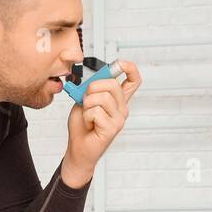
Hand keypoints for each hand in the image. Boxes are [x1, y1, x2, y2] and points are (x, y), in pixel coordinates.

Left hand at [63, 58, 140, 183]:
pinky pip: (95, 112)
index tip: (120, 63)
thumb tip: (99, 78)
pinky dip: (86, 117)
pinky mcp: (113, 128)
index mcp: (118, 100)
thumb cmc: (82, 125)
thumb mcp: (85, 100)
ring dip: (87, 105)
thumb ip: (93, 89)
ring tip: (88, 116)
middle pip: (111, 84)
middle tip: (86, 101)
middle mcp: (122, 108)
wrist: (78, 148)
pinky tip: (89, 125)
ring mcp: (119, 119)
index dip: (130, 68)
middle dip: (92, 88)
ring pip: (101, 98)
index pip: (134, 80)